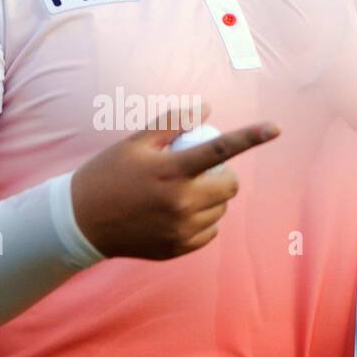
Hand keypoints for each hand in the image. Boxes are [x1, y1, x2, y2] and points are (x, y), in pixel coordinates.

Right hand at [70, 101, 279, 260]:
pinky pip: (209, 232)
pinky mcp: (178, 248)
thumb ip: (173, 123)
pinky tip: (177, 214)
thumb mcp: (135, 142)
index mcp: (171, 171)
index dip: (251, 136)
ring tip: (181, 194)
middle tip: (201, 173)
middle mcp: (180, 202)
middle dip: (224, 177)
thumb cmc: (108, 174)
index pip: (220, 149)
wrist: (82, 221)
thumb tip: (206, 109)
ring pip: (220, 210)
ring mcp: (180, 229)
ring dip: (211, 199)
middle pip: (230, 187)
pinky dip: (201, 221)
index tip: (274, 128)